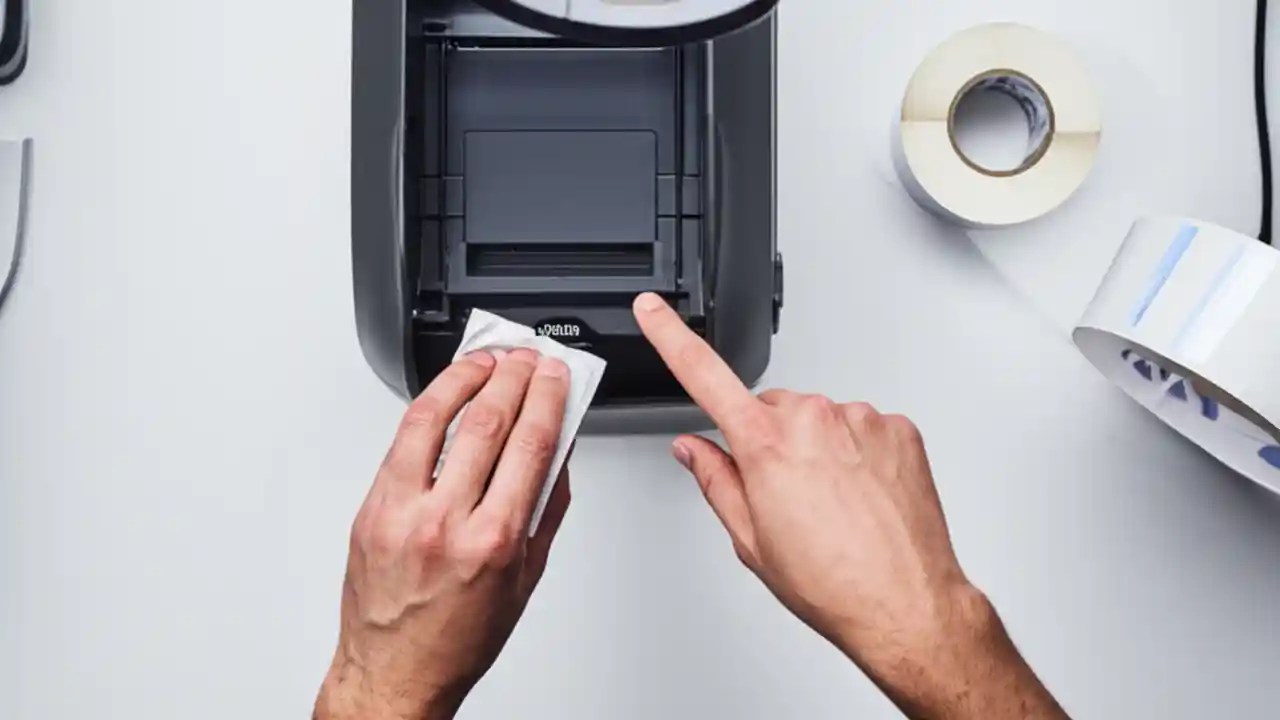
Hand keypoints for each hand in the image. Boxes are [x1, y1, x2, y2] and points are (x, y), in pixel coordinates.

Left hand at [315, 349, 572, 719]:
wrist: (395, 672)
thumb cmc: (459, 637)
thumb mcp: (525, 577)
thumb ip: (545, 508)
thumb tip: (558, 451)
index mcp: (494, 541)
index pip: (530, 444)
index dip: (548, 397)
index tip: (556, 375)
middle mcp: (445, 523)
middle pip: (487, 423)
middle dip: (514, 377)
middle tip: (528, 357)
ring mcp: (402, 512)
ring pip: (434, 419)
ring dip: (465, 377)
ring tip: (485, 359)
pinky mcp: (371, 508)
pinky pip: (401, 443)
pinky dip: (428, 408)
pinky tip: (446, 393)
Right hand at [632, 293, 1066, 719]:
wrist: (907, 604)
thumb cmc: (833, 583)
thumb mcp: (752, 540)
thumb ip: (717, 481)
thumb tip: (694, 448)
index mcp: (765, 445)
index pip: (703, 375)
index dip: (671, 336)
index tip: (653, 309)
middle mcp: (813, 419)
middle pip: (771, 408)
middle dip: (771, 441)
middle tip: (789, 497)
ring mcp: (860, 419)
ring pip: (820, 419)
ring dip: (819, 450)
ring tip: (834, 505)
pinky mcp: (898, 427)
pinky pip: (863, 429)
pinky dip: (859, 456)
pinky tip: (863, 497)